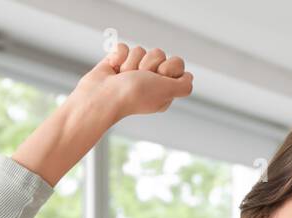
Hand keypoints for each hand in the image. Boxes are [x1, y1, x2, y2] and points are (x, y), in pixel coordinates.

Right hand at [70, 43, 192, 123]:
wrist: (102, 96)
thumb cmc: (134, 96)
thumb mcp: (167, 91)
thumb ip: (183, 86)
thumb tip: (189, 77)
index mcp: (164, 89)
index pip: (176, 63)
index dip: (168, 67)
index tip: (159, 77)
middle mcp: (149, 80)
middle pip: (158, 54)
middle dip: (148, 64)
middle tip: (140, 78)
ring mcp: (132, 71)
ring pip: (140, 50)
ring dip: (131, 63)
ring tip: (124, 77)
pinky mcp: (117, 62)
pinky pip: (123, 47)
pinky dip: (117, 57)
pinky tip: (114, 70)